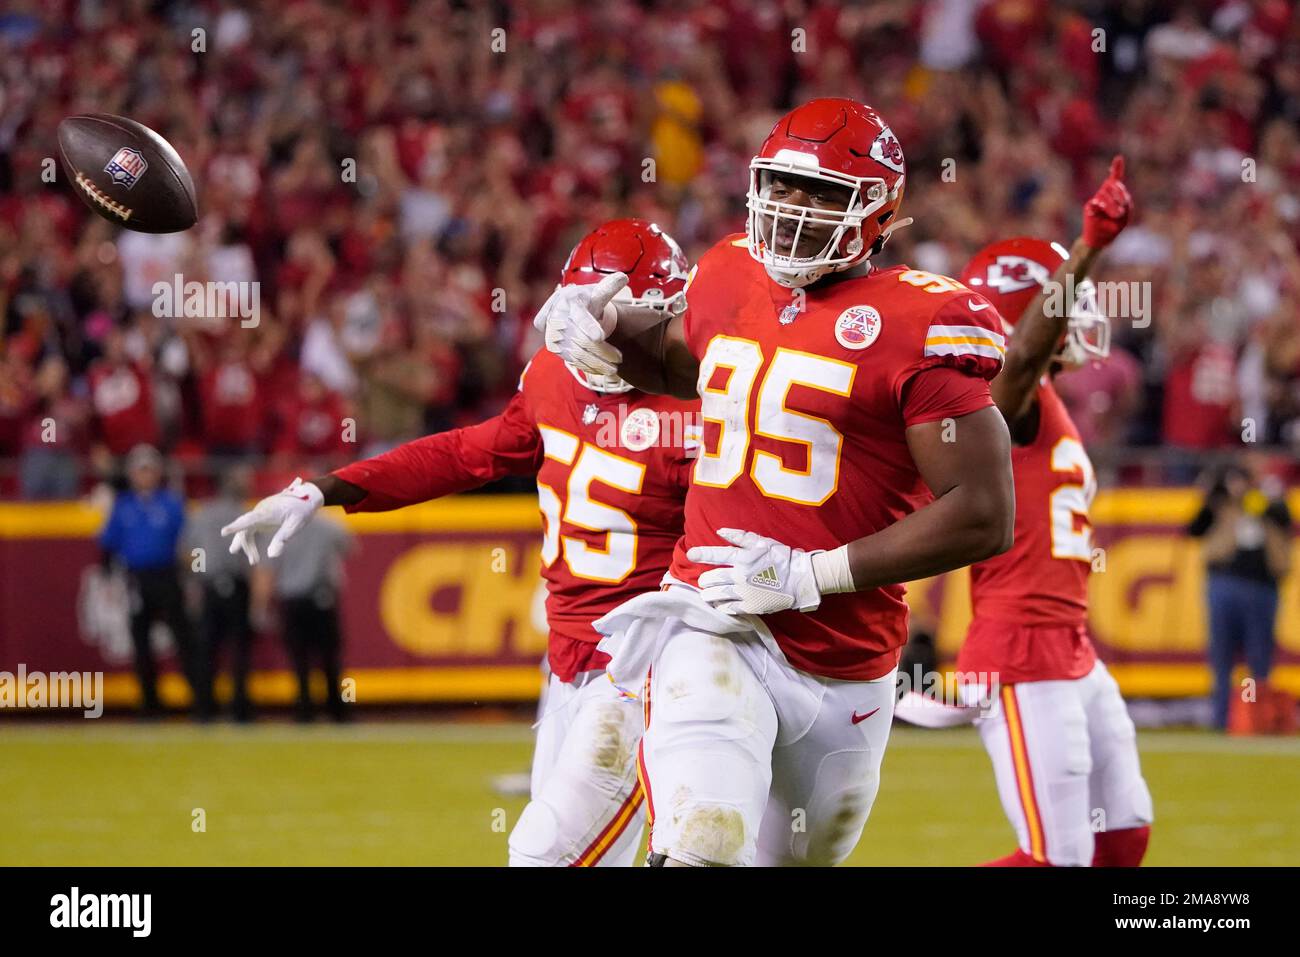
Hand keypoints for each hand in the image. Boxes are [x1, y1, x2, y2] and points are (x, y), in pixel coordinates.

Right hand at [220, 477, 322, 564]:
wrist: (308, 496)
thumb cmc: (302, 510)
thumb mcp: (295, 525)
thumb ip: (282, 539)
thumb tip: (272, 555)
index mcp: (268, 511)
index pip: (249, 520)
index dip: (236, 526)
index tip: (224, 532)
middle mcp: (260, 511)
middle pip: (245, 529)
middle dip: (246, 545)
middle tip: (254, 561)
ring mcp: (260, 513)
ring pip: (246, 530)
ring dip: (248, 546)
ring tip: (254, 561)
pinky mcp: (262, 516)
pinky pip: (250, 529)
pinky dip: (250, 541)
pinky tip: (252, 553)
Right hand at [532, 272, 627, 376]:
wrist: (565, 307)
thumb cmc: (585, 299)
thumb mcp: (596, 290)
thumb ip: (610, 286)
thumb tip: (623, 278)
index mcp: (570, 302)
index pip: (580, 317)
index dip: (589, 327)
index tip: (600, 336)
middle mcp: (558, 318)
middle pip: (581, 340)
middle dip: (601, 352)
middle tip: (619, 359)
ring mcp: (554, 334)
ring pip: (576, 354)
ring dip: (596, 363)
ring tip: (614, 368)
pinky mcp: (555, 347)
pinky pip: (571, 360)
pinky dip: (587, 366)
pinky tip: (602, 369)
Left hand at [688, 528, 822, 615]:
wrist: (801, 579)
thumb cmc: (782, 558)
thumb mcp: (762, 542)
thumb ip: (740, 537)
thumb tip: (720, 531)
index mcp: (744, 558)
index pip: (717, 554)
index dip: (702, 554)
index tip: (690, 554)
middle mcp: (742, 576)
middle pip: (714, 578)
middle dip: (705, 579)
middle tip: (703, 580)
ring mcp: (745, 592)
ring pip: (719, 594)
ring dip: (709, 594)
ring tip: (706, 595)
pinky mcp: (751, 606)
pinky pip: (730, 608)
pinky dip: (721, 606)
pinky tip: (718, 605)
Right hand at [1082, 155, 1131, 249]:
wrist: (1099, 239)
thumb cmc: (1113, 226)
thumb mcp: (1124, 218)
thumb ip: (1123, 207)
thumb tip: (1116, 203)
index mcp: (1115, 194)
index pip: (1115, 178)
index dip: (1116, 168)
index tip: (1118, 158)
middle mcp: (1105, 194)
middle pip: (1112, 185)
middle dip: (1120, 194)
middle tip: (1124, 207)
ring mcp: (1096, 200)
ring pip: (1104, 195)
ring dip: (1112, 205)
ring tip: (1118, 215)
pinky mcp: (1089, 207)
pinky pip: (1095, 203)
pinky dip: (1099, 206)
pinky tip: (1097, 209)